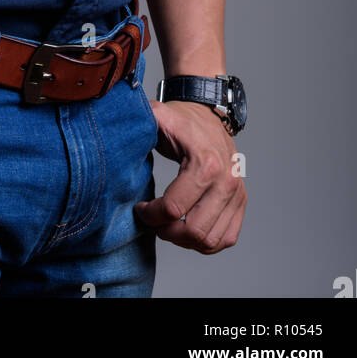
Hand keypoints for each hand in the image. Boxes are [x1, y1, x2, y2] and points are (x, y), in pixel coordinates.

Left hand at [133, 99, 246, 252]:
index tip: (141, 208)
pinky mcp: (240, 202)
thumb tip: (116, 124)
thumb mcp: (157, 116)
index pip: (173, 209)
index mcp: (205, 164)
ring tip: (169, 225)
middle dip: (167, 232)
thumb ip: (139, 121)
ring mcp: (236, 193)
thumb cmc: (181, 121)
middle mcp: (225, 182)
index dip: (150, 215)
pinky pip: (227, 238)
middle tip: (154, 221)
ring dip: (185, 241)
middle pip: (193, 231)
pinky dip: (206, 242)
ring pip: (210, 240)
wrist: (209, 116)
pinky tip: (188, 229)